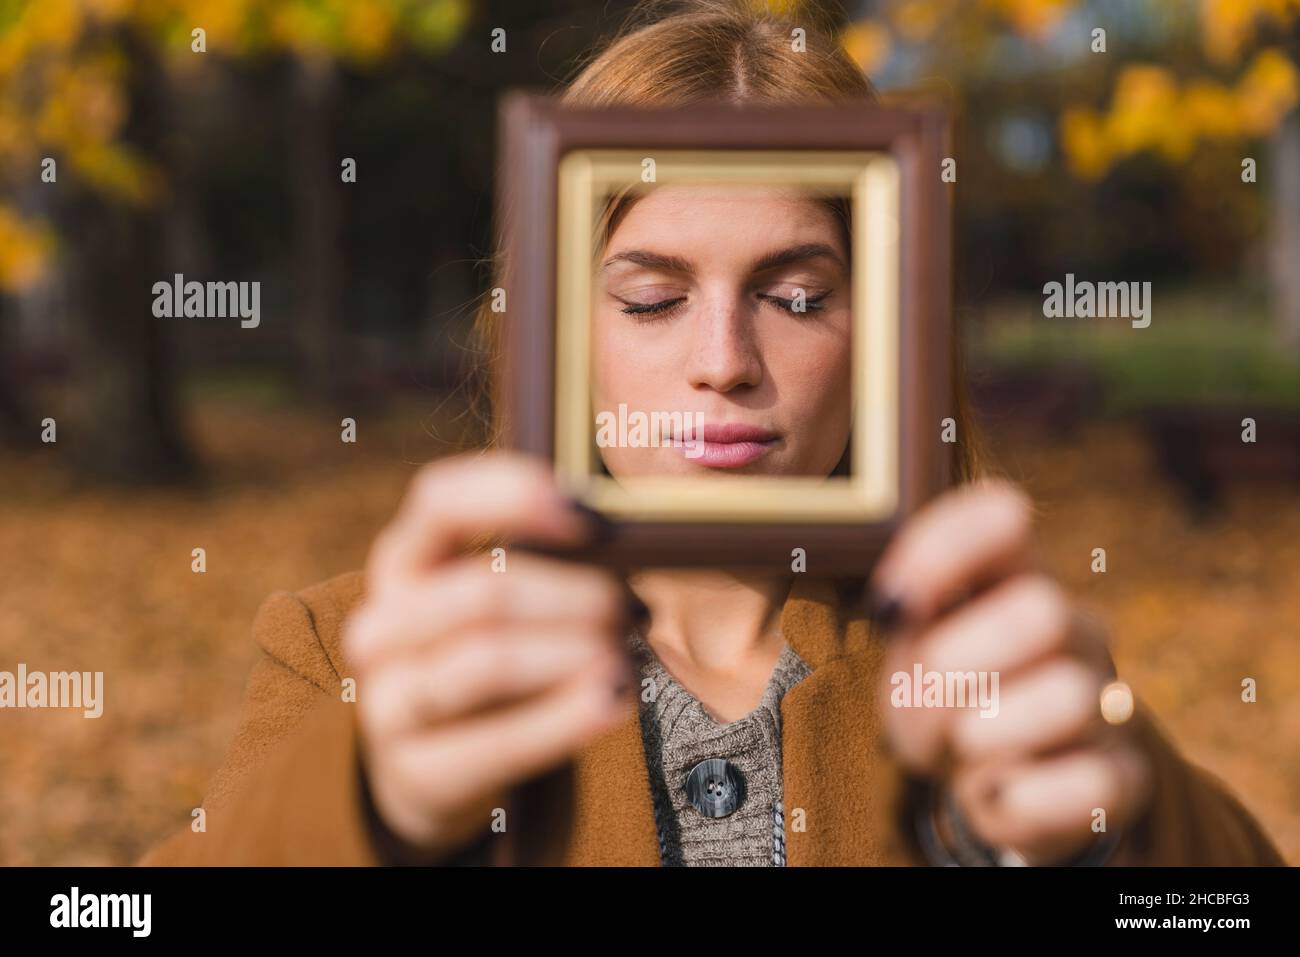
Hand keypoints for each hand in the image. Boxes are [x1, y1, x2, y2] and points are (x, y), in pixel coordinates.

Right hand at [341, 451, 636, 859]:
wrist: (437, 771)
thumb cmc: (491, 660)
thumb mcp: (504, 601)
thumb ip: (548, 558)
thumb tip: (624, 526)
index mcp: (404, 562)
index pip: (439, 502)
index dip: (511, 493)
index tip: (588, 514)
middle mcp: (381, 624)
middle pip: (483, 591)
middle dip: (573, 596)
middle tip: (628, 607)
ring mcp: (387, 700)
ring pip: (489, 660)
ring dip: (573, 653)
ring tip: (625, 656)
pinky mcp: (412, 771)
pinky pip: (496, 739)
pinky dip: (564, 717)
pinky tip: (613, 700)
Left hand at [871, 480, 1152, 864]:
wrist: (998, 788)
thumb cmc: (949, 701)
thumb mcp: (909, 661)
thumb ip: (905, 624)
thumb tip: (901, 604)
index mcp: (1012, 581)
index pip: (1002, 520)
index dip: (948, 547)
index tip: (898, 598)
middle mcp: (1070, 629)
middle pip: (1043, 610)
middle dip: (963, 659)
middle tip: (932, 690)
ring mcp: (1104, 700)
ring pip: (1069, 697)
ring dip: (992, 732)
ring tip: (967, 745)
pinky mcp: (1121, 774)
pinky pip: (1087, 782)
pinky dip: (1022, 797)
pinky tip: (997, 792)